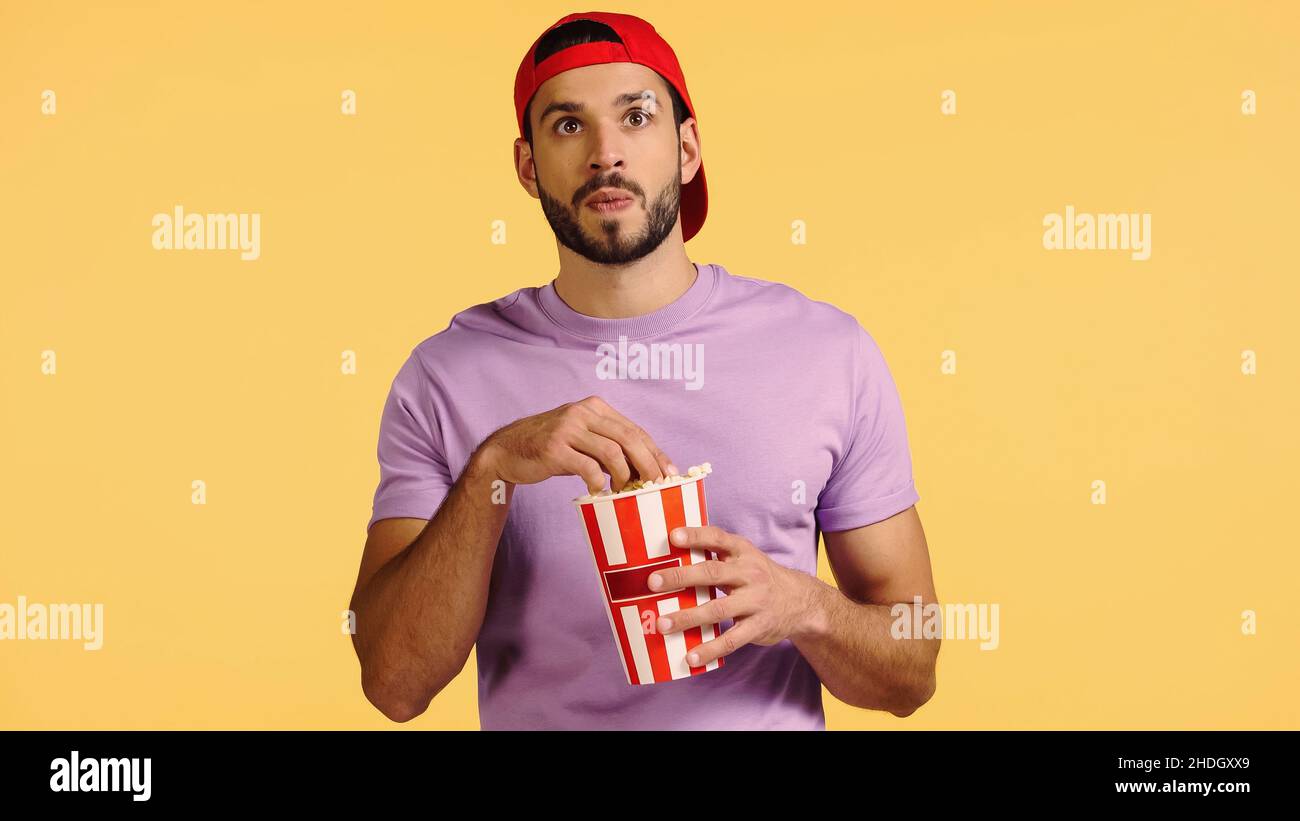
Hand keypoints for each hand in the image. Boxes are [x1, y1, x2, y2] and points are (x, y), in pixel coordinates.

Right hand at [474, 395, 676, 493]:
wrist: (507, 451)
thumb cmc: (551, 449)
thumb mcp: (582, 440)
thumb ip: (609, 448)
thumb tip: (644, 470)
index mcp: (594, 407)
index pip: (634, 429)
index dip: (655, 452)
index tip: (669, 472)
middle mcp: (583, 413)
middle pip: (628, 438)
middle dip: (648, 464)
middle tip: (656, 485)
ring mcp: (568, 429)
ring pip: (612, 452)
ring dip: (624, 476)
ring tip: (624, 491)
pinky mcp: (555, 448)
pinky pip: (588, 467)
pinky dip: (599, 482)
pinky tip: (598, 491)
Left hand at [647, 525, 821, 667]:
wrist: (800, 601)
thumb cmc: (758, 577)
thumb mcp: (744, 558)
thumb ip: (715, 555)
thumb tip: (670, 554)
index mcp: (743, 552)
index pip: (718, 538)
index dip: (695, 536)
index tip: (672, 536)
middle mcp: (750, 574)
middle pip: (712, 573)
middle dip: (681, 577)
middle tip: (653, 582)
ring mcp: (755, 601)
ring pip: (718, 609)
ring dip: (688, 617)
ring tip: (662, 624)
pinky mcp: (758, 626)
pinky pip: (731, 640)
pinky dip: (710, 649)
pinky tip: (690, 656)